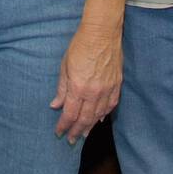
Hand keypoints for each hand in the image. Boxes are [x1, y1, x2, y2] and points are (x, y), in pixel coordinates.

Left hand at [51, 24, 122, 144]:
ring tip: (84, 134)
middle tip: (71, 140)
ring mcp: (107, 89)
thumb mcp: (65, 66)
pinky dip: (105, 114)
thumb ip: (62, 88)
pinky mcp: (117, 84)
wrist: (102, 32)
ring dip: (90, 126)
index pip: (70, 114)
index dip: (64, 126)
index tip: (59, 133)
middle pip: (84, 118)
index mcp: (78, 87)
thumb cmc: (80, 46)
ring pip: (99, 115)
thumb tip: (55, 105)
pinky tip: (100, 119)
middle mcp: (93, 92)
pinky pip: (111, 105)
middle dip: (77, 131)